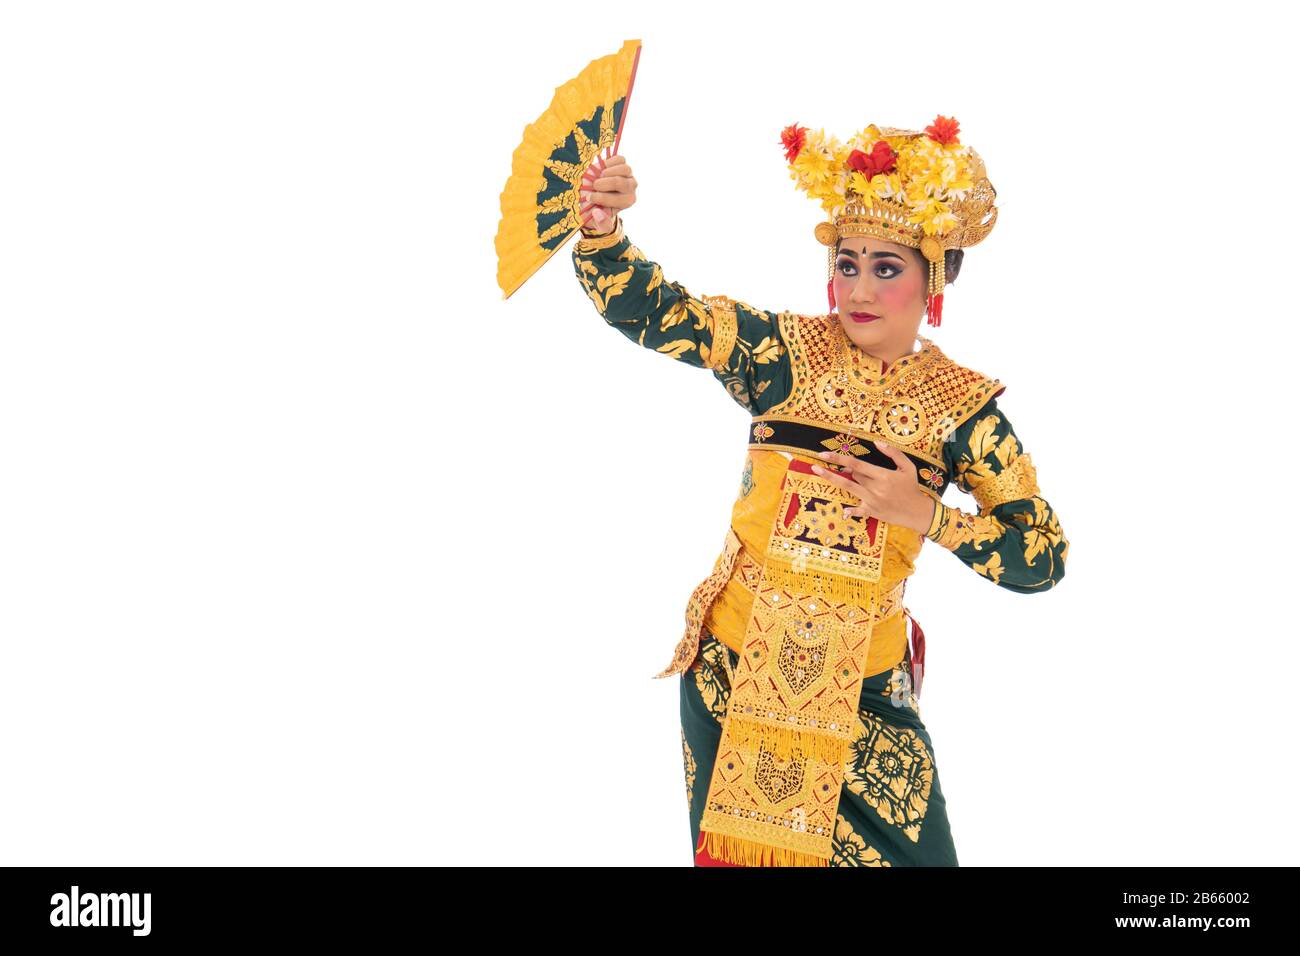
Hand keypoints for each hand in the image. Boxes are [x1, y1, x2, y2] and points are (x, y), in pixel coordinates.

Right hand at [579, 153, 636, 234]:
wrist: (591, 194)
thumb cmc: (595, 209)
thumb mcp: (597, 221)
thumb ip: (600, 223)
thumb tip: (597, 213)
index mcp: (627, 201)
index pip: (620, 199)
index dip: (603, 198)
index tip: (590, 198)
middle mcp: (631, 187)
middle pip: (621, 183)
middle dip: (604, 185)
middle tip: (594, 186)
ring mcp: (628, 174)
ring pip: (625, 169)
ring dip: (608, 172)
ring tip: (598, 177)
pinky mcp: (621, 163)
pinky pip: (620, 159)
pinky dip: (609, 162)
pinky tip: (602, 168)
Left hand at [809, 443, 936, 534]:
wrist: (917, 511)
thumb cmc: (912, 487)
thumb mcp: (908, 467)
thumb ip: (893, 453)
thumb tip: (877, 442)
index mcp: (883, 475)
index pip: (856, 464)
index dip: (839, 458)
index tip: (824, 454)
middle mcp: (875, 488)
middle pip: (852, 475)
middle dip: (843, 469)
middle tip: (828, 462)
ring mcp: (872, 501)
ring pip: (849, 488)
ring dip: (832, 479)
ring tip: (817, 472)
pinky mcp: (872, 512)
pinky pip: (857, 510)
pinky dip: (850, 510)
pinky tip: (844, 509)